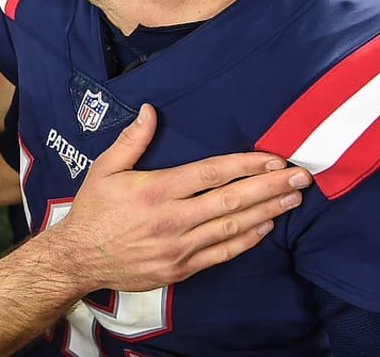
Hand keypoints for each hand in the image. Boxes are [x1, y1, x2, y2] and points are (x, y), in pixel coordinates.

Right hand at [53, 103, 310, 292]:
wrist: (79, 258)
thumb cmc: (94, 209)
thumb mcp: (105, 168)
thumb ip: (132, 140)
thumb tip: (150, 110)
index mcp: (157, 190)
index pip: (211, 173)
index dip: (246, 165)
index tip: (274, 158)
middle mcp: (172, 219)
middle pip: (231, 200)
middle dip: (270, 187)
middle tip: (301, 177)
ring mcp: (179, 247)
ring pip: (232, 226)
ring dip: (267, 212)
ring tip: (293, 200)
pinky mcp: (181, 268)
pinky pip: (221, 253)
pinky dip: (247, 240)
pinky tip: (267, 227)